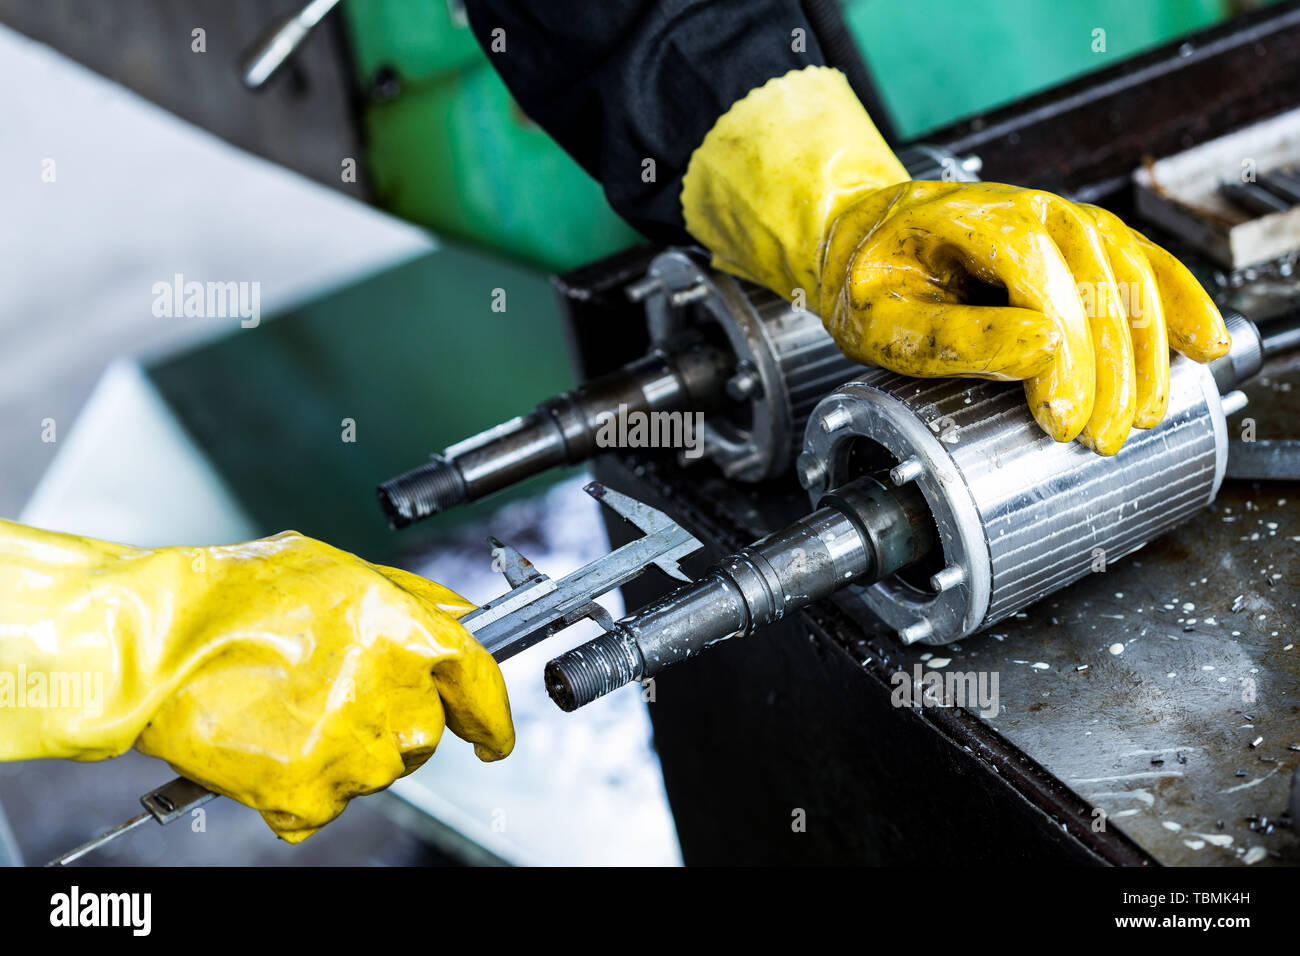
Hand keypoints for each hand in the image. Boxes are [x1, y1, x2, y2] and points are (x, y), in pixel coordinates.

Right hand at [0, 520, 512, 842]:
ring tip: (290, 706)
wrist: (153, 645)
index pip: (481, 688)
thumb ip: (418, 601)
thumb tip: (466, 621)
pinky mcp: (306, 799)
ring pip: (379, 770)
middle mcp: (393, 702)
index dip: (492, 717)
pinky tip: (270, 739)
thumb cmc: (241, 596)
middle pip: (427, 734)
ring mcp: (351, 757)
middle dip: (396, 718)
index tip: (493, 737)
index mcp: (410, 639)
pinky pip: (328, 802)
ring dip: (350, 748)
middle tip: (337, 690)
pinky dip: (304, 781)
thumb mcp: (344, 570)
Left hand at [819, 181, 1228, 452]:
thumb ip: (953, 335)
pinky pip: (1146, 266)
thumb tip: (1040, 351)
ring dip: (1147, 353)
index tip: (1063, 418)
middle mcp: (1033, 210)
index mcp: (974, 219)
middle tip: (1100, 437)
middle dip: (1106, 372)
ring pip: (1131, 278)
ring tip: (1142, 416)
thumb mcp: (882, 318)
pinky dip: (1179, 305)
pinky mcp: (1086, 242)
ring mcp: (1066, 222)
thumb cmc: (871, 278)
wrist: (868, 236)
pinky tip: (1204, 344)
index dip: (1061, 355)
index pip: (1037, 279)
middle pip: (1095, 284)